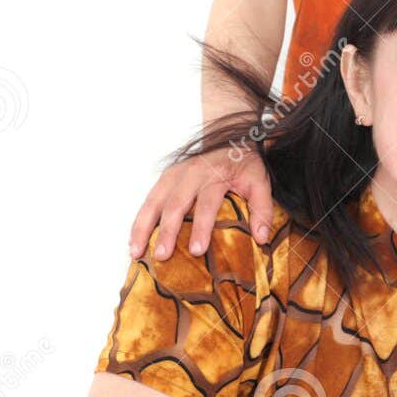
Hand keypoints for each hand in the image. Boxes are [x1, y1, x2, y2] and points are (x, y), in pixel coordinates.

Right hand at [128, 146, 271, 259]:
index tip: (197, 250)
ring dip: (143, 228)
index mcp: (215, 176)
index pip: (207, 204)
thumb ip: (262, 208)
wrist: (232, 140)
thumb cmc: (245, 166)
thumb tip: (261, 237)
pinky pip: (148, 201)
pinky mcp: (165, 178)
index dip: (202, 227)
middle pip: (176, 204)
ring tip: (137, 252)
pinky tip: (133, 241)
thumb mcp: (260, 182)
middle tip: (162, 256)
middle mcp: (191, 174)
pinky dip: (139, 221)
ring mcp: (174, 175)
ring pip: (154, 202)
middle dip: (167, 231)